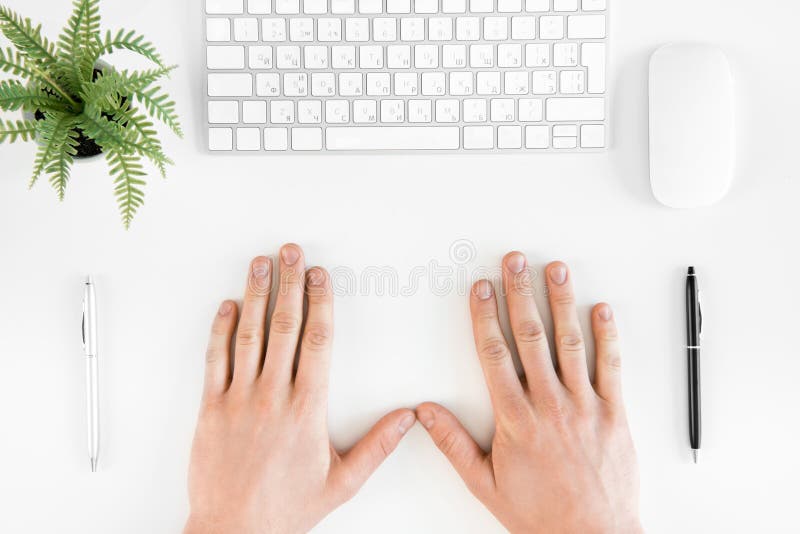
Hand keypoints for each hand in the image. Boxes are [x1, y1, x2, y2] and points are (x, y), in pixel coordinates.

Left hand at [184, 245, 414, 533]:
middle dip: (289, 284)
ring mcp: (238, 399)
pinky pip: (214, 360)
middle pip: (284, 327)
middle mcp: (272, 396)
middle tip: (290, 252)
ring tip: (260, 265)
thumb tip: (408, 418)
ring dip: (254, 295)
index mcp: (306, 409)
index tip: (320, 276)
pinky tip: (227, 306)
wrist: (233, 531)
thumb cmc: (285, 509)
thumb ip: (377, 446)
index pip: (318, 341)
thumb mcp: (342, 482)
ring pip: (248, 335)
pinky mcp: (210, 408)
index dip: (320, 302)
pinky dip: (220, 329)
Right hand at [417, 253, 641, 533]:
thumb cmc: (541, 514)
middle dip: (521, 293)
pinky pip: (610, 366)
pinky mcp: (614, 413)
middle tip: (515, 262)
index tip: (481, 289)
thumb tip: (426, 413)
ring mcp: (585, 405)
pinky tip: (601, 309)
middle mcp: (550, 404)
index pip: (495, 354)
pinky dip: (606, 335)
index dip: (485, 316)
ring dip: (561, 301)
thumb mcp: (485, 484)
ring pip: (570, 342)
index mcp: (516, 419)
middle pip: (531, 337)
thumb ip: (453, 444)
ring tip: (555, 269)